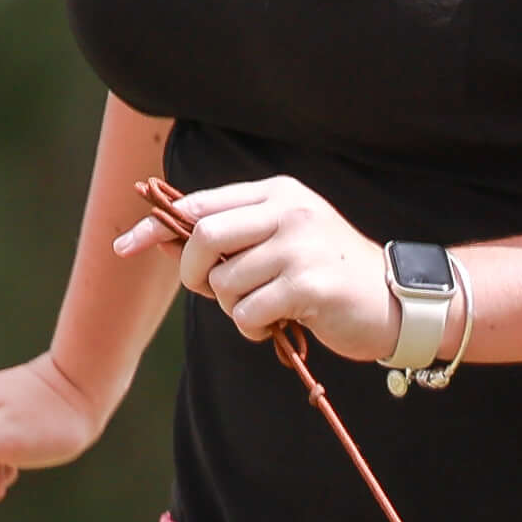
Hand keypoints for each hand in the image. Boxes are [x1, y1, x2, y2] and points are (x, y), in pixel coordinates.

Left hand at [127, 171, 396, 361]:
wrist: (396, 301)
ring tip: (262, 310)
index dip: (156, 225)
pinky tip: (275, 326)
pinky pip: (248, 312)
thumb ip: (233, 237)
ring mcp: (299, 245)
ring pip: (224, 282)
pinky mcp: (309, 284)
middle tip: (213, 292)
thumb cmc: (330, 274)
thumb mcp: (283, 240)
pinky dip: (252, 328)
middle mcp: (287, 211)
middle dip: (194, 273)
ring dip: (232, 308)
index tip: (125, 245)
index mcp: (276, 193)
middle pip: (203, 236)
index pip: (200, 203)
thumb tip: (164, 241)